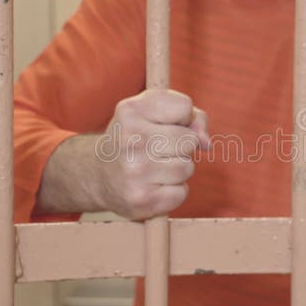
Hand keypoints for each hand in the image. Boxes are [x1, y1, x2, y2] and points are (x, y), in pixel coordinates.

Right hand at [37, 89, 208, 219]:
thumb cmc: (137, 139)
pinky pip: (181, 193)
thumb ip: (192, 116)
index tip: (164, 124)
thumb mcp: (155, 112)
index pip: (184, 107)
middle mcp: (130, 139)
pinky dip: (174, 191)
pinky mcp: (141, 199)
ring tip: (156, 168)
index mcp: (131, 110)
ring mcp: (134, 171)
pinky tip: (154, 186)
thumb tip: (206, 144)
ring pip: (187, 168)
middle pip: (189, 140)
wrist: (99, 176)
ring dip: (179, 170)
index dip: (182, 118)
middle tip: (160, 150)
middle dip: (183, 146)